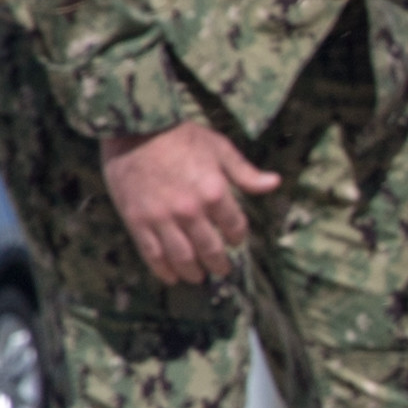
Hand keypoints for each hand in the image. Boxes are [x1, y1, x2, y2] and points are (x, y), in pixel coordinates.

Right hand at [100, 120, 282, 284]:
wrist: (133, 130)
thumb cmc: (180, 135)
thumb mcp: (219, 148)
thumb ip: (245, 172)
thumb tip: (274, 183)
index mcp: (214, 192)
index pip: (235, 228)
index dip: (238, 238)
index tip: (236, 241)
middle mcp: (190, 210)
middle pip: (210, 249)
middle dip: (219, 264)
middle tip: (221, 270)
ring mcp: (162, 218)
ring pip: (183, 258)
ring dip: (193, 272)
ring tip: (198, 277)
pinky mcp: (137, 222)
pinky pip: (153, 254)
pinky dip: (163, 270)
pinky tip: (171, 277)